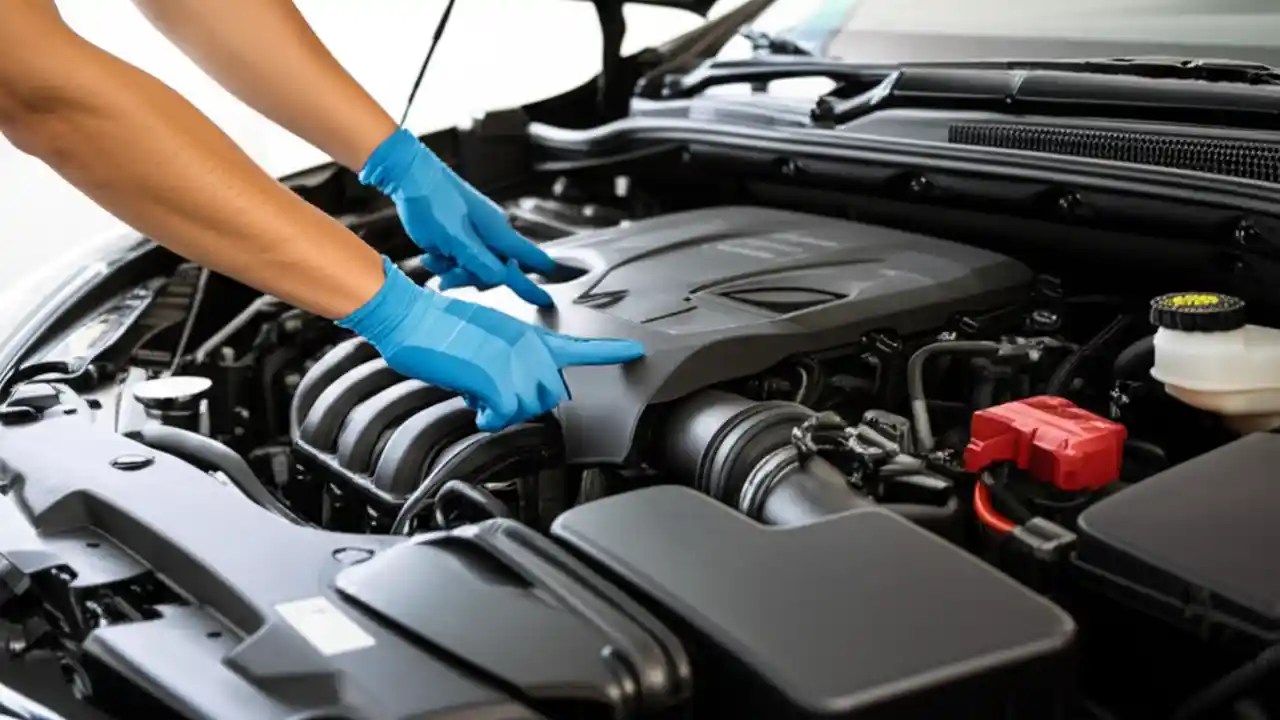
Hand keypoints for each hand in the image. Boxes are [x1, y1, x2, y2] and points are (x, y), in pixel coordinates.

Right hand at [338, 258, 644, 431]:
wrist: (412, 318)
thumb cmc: (438, 327)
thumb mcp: (485, 340)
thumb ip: (508, 362)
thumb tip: (506, 392)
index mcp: (529, 335)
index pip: (580, 347)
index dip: (611, 353)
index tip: (636, 351)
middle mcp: (529, 348)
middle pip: (549, 396)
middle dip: (523, 401)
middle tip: (492, 391)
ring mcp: (515, 364)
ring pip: (526, 409)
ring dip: (502, 409)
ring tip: (478, 390)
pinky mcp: (496, 380)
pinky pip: (503, 416)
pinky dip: (488, 418)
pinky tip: (476, 403)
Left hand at [360, 128, 555, 306]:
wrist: (412, 178)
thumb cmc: (435, 203)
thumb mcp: (456, 239)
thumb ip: (480, 262)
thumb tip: (502, 279)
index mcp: (499, 232)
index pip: (529, 259)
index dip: (535, 283)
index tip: (546, 301)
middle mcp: (492, 234)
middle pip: (495, 271)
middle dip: (472, 278)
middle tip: (448, 278)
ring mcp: (475, 236)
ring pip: (474, 268)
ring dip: (453, 270)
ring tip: (433, 259)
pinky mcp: (459, 236)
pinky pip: (459, 260)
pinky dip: (444, 262)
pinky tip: (430, 254)